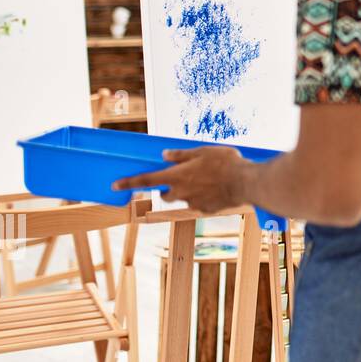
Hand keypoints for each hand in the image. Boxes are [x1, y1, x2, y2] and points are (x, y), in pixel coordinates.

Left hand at [113, 146, 251, 213]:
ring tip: (208, 180)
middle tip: (182, 178)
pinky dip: (204, 196)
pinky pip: (199, 203)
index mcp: (177, 176)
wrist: (246, 183)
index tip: (115, 185)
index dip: (129, 182)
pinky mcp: (206, 209)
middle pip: (165, 194)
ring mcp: (193, 203)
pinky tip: (218, 188)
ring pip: (184, 198)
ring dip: (189, 191)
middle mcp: (181, 192)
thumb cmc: (225, 163)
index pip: (146, 180)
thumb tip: (165, 156)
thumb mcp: (202, 151)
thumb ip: (181, 155)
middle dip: (168, 188)